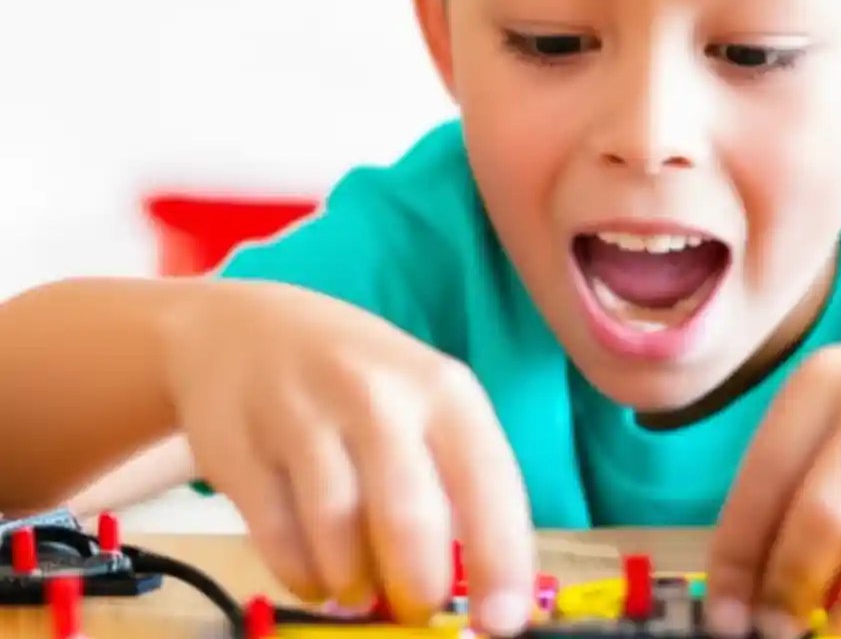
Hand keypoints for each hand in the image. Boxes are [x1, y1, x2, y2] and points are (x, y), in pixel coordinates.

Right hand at [164, 281, 533, 632]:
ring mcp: (302, 417)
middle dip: (420, 586)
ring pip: (339, 537)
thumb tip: (483, 585)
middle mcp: (377, 396)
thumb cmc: (359, 380)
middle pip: (409, 517)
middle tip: (420, 609)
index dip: (501, 558)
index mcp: (443, 389)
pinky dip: (305, 577)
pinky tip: (317, 574)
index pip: (487, 482)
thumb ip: (455, 480)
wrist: (241, 328)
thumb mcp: (423, 401)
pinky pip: (279, 542)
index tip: (505, 619)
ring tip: (362, 587)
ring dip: (357, 585)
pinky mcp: (237, 448)